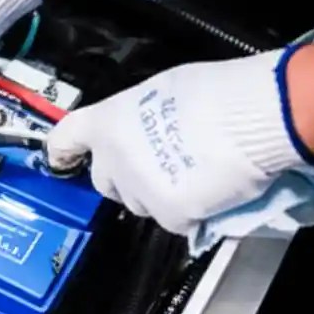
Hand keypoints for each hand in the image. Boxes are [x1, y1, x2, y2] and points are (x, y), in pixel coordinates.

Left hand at [46, 49, 311, 234]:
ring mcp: (139, 189)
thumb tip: (142, 133)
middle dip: (126, 179)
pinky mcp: (168, 213)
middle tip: (158, 166)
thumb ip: (138, 119)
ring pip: (139, 204)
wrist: (252, 116)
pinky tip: (209, 190)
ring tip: (192, 173)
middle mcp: (113, 159)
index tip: (61, 161)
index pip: (64, 139)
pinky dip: (190, 212)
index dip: (61, 152)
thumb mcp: (162, 93)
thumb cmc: (216, 93)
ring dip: (158, 196)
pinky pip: (174, 220)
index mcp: (107, 121)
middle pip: (105, 182)